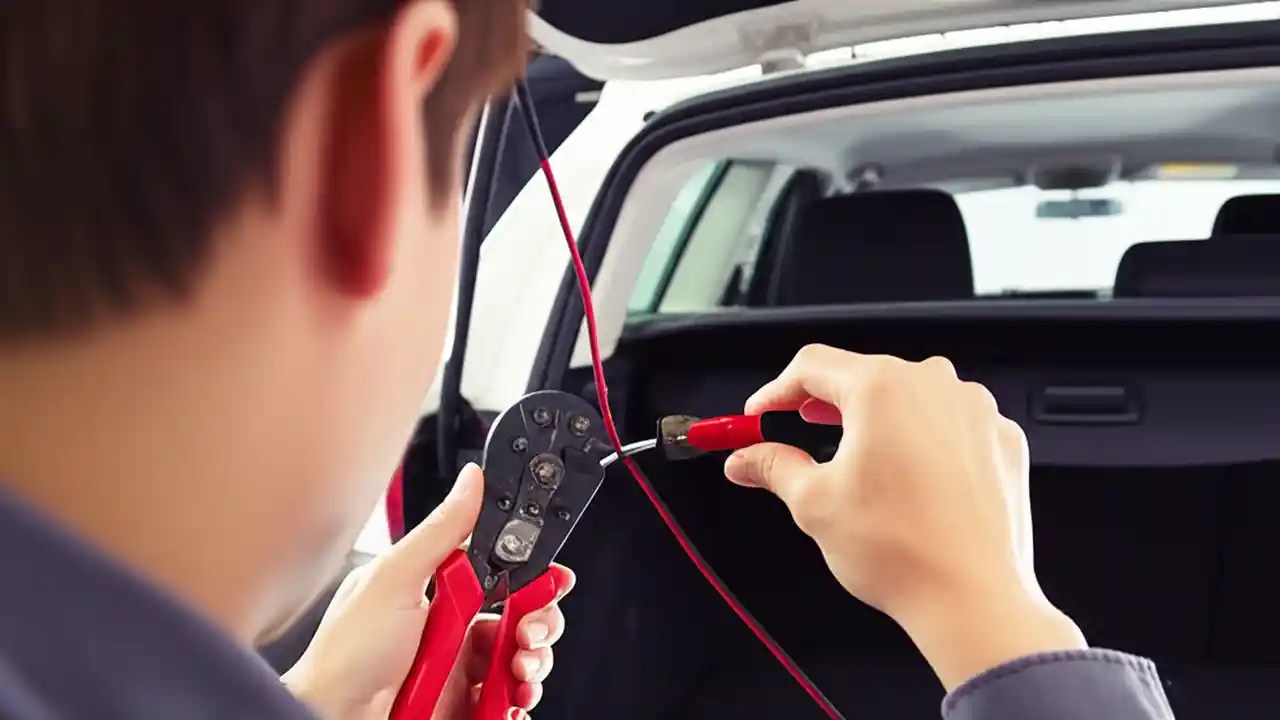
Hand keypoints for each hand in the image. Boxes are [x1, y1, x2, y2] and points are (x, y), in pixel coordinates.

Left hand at [283, 465, 573, 719]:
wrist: (332, 718)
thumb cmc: (345, 653)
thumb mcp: (395, 578)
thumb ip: (441, 530)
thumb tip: (472, 480)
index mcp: (441, 593)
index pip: (504, 576)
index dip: (534, 578)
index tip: (553, 581)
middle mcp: (454, 631)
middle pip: (523, 619)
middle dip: (540, 623)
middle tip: (530, 633)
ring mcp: (460, 672)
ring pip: (522, 660)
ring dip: (534, 663)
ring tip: (518, 671)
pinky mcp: (463, 707)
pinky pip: (507, 701)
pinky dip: (517, 700)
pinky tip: (509, 699)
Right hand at [723, 345, 1084, 689]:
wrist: (973, 599)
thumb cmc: (903, 552)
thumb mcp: (814, 503)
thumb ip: (774, 466)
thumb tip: (747, 459)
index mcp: (882, 389)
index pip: (812, 365)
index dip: (776, 390)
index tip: (762, 415)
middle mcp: (934, 385)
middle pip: (863, 376)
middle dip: (825, 405)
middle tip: (798, 433)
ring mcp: (975, 410)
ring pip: (909, 398)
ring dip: (878, 421)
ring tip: (859, 464)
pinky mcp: (1000, 439)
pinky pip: (949, 423)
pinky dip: (924, 441)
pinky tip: (909, 481)